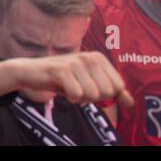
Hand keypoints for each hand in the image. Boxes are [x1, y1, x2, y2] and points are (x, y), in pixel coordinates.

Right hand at [0, 52, 132, 116]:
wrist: (30, 72)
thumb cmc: (62, 78)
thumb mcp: (89, 82)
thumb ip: (111, 92)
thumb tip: (130, 103)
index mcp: (98, 58)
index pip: (117, 87)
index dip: (103, 93)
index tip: (87, 85)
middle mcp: (89, 57)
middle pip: (106, 92)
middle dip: (92, 96)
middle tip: (76, 87)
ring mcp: (75, 62)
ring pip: (92, 95)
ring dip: (79, 97)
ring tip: (68, 86)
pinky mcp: (61, 70)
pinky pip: (77, 95)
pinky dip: (69, 97)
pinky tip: (60, 87)